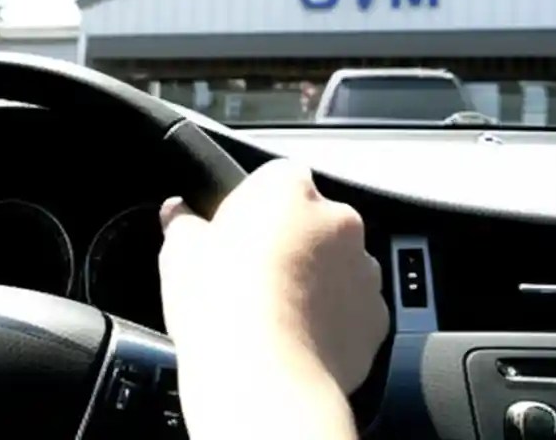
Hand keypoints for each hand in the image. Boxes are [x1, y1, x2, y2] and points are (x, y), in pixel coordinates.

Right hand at [157, 159, 387, 438]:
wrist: (263, 376)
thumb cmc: (219, 304)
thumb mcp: (181, 254)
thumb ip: (184, 223)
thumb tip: (178, 213)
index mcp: (288, 189)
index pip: (278, 178)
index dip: (258, 206)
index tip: (240, 232)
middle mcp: (337, 220)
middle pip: (315, 221)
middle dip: (293, 242)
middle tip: (256, 276)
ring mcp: (364, 270)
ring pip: (340, 266)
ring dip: (317, 280)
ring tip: (278, 313)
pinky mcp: (377, 317)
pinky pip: (355, 311)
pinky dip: (335, 321)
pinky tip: (301, 339)